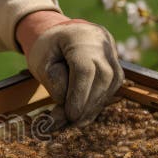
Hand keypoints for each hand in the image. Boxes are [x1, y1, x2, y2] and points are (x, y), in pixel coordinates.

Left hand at [17, 10, 122, 125]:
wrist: (60, 35)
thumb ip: (54, 83)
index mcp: (80, 36)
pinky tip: (85, 113)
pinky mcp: (116, 64)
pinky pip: (113, 85)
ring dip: (94, 106)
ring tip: (76, 121)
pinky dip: (99, 101)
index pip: (85, 69)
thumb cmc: (47, 49)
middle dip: (88, 104)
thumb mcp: (41, 63)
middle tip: (71, 123)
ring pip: (112, 83)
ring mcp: (112, 52)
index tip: (69, 115)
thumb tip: (67, 111)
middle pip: (103, 77)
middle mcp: (102, 42)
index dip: (79, 95)